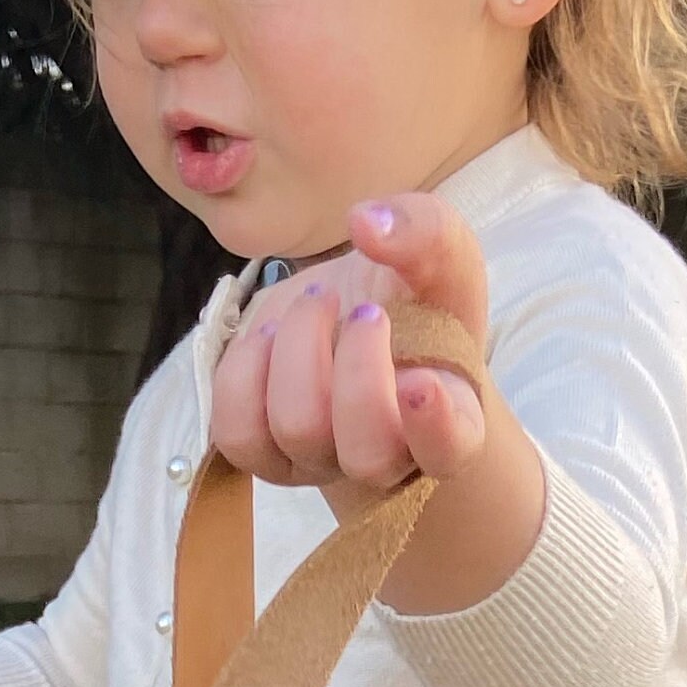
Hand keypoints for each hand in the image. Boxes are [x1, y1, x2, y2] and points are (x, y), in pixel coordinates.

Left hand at [209, 191, 489, 501]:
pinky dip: (246, 368)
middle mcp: (386, 460)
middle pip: (366, 453)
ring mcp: (319, 463)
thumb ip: (425, 233)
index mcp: (450, 421)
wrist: (358, 313)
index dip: (435, 430)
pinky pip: (236, 431)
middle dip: (357, 368)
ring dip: (300, 346)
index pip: (450, 451)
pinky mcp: (262, 452)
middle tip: (364, 312)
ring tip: (318, 304)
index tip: (420, 381)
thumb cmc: (415, 296)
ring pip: (298, 429)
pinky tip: (272, 335)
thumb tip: (367, 224)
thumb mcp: (440, 253)